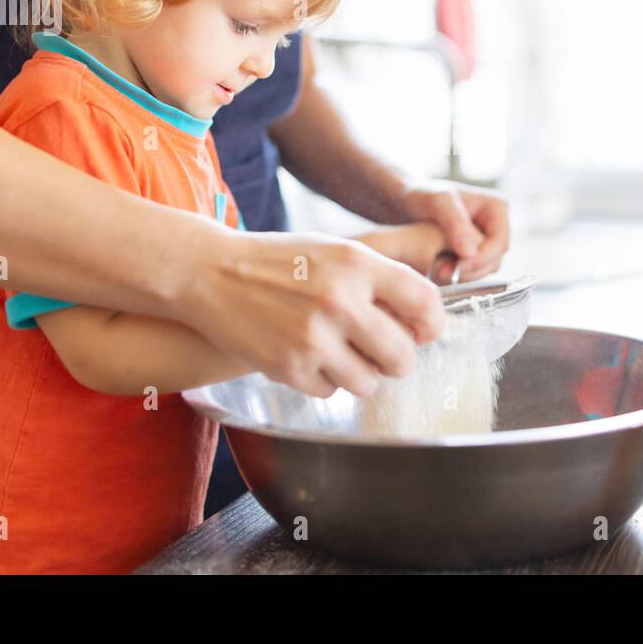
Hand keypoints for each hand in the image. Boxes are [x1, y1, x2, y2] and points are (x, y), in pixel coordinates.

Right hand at [179, 228, 444, 398]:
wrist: (209, 273)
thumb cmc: (280, 261)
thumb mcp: (336, 252)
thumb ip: (380, 280)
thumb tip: (425, 322)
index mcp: (358, 263)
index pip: (425, 302)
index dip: (433, 324)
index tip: (425, 331)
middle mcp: (340, 300)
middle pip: (402, 356)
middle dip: (398, 360)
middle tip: (384, 353)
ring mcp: (313, 337)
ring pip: (369, 382)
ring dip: (360, 375)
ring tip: (339, 353)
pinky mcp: (289, 368)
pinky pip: (330, 391)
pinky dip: (322, 380)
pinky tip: (303, 354)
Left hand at [399, 180, 508, 280]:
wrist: (405, 203)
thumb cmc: (422, 195)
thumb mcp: (437, 202)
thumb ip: (454, 223)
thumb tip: (470, 253)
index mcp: (496, 208)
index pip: (500, 242)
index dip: (483, 258)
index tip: (459, 266)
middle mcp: (495, 226)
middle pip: (495, 259)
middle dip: (471, 269)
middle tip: (443, 272)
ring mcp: (485, 242)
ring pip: (484, 269)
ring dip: (463, 275)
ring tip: (438, 271)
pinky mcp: (472, 254)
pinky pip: (472, 272)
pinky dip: (457, 275)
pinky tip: (438, 270)